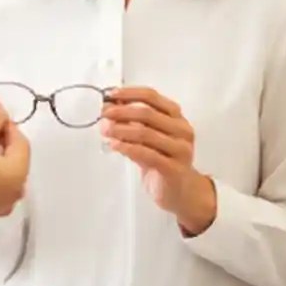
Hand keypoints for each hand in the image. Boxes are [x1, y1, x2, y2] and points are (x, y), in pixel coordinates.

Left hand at [99, 87, 216, 236]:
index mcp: (176, 117)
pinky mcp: (174, 168)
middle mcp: (182, 130)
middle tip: (103, 114)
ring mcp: (181, 149)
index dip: (129, 93)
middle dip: (121, 111)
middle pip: (147, 113)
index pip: (152, 96)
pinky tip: (113, 145)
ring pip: (146, 133)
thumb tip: (109, 105)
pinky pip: (147, 153)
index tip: (110, 95)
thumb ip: (132, 122)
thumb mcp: (147, 137)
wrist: (180, 192)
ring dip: (120, 129)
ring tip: (104, 129)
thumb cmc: (162, 160)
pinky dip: (127, 147)